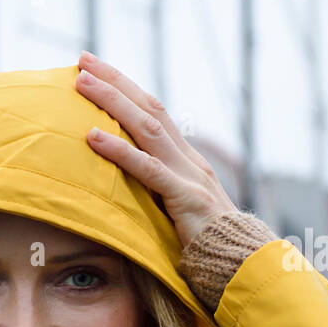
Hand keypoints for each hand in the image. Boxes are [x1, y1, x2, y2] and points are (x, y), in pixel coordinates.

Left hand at [74, 51, 237, 248]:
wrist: (245, 266)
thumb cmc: (207, 246)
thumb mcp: (178, 211)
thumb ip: (158, 194)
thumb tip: (125, 187)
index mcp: (187, 160)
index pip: (154, 113)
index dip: (126, 90)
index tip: (96, 70)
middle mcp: (189, 159)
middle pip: (149, 108)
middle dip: (115, 81)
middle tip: (83, 60)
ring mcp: (189, 175)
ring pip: (147, 127)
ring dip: (112, 101)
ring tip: (82, 83)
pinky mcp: (185, 198)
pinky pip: (148, 169)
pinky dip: (119, 150)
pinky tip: (92, 137)